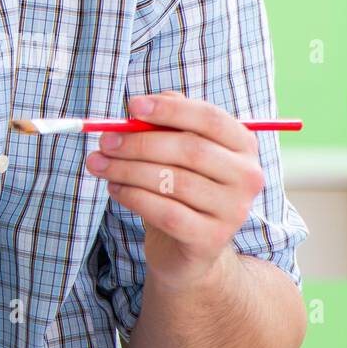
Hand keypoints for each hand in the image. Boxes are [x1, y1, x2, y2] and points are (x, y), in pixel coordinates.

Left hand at [85, 90, 264, 290]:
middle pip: (190, 149)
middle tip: (104, 142)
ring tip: (99, 165)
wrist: (188, 242)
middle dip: (139, 143)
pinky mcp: (212, 239)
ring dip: (127, 170)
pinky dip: (134, 197)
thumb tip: (137, 109)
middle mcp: (247, 176)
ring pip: (174, 182)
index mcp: (242, 144)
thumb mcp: (176, 146)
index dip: (169, 109)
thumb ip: (164, 121)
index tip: (131, 105)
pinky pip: (166, 212)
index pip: (210, 118)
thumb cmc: (179, 181)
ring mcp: (234, 210)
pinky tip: (115, 189)